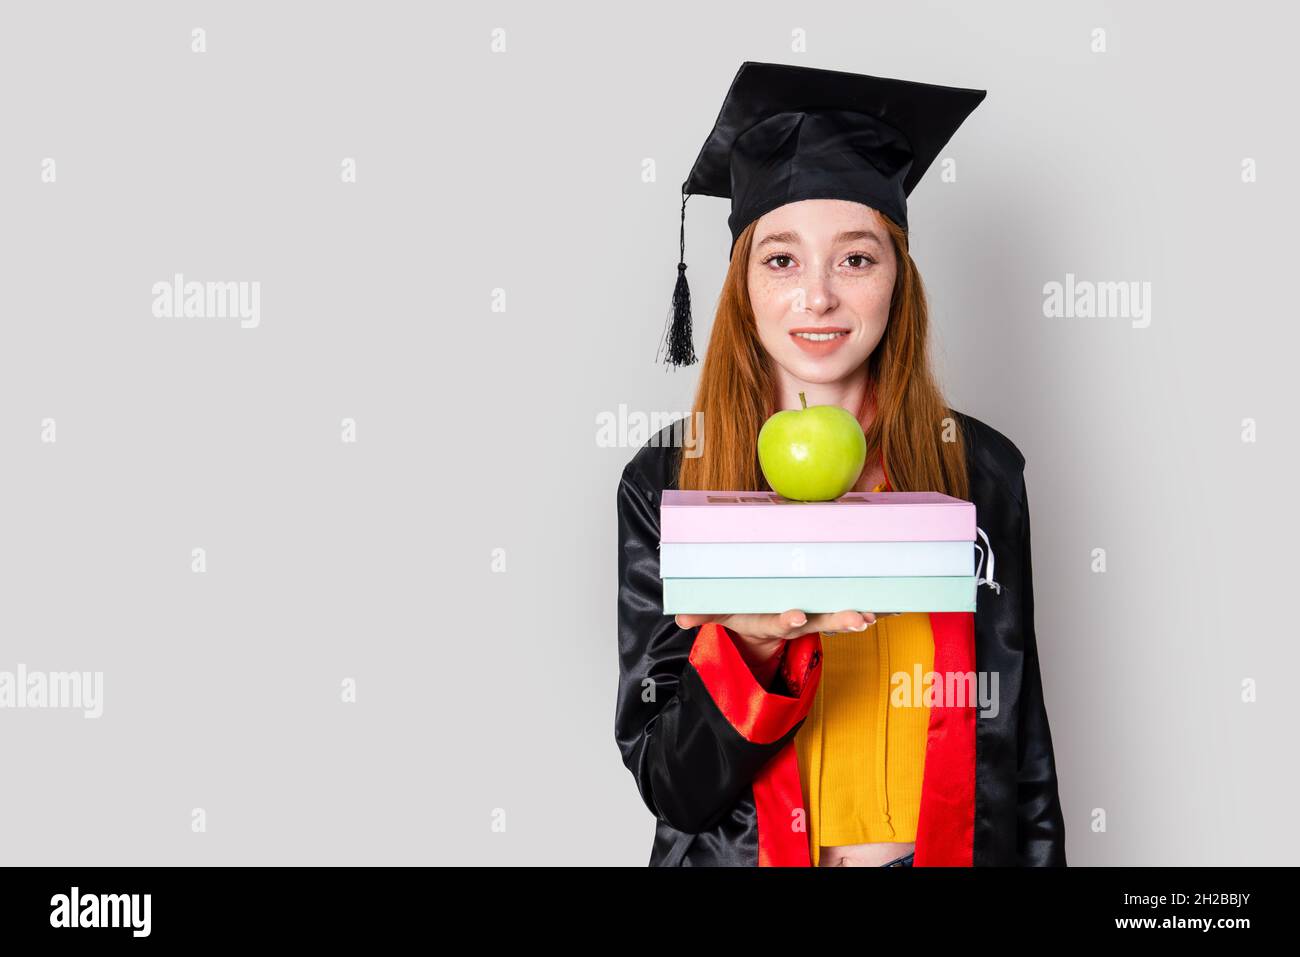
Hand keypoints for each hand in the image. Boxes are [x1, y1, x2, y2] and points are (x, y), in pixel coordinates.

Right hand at [673, 610, 877, 656]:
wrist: (762, 631)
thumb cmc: (743, 611)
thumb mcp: (721, 615)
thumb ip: (704, 614)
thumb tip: (679, 617)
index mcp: (771, 620)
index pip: (780, 622)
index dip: (787, 620)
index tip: (796, 616)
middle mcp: (799, 621)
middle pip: (821, 622)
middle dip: (840, 620)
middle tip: (860, 619)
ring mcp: (817, 617)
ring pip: (842, 616)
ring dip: (864, 614)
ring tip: (883, 611)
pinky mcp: (830, 610)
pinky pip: (857, 608)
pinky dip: (879, 606)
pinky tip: (899, 601)